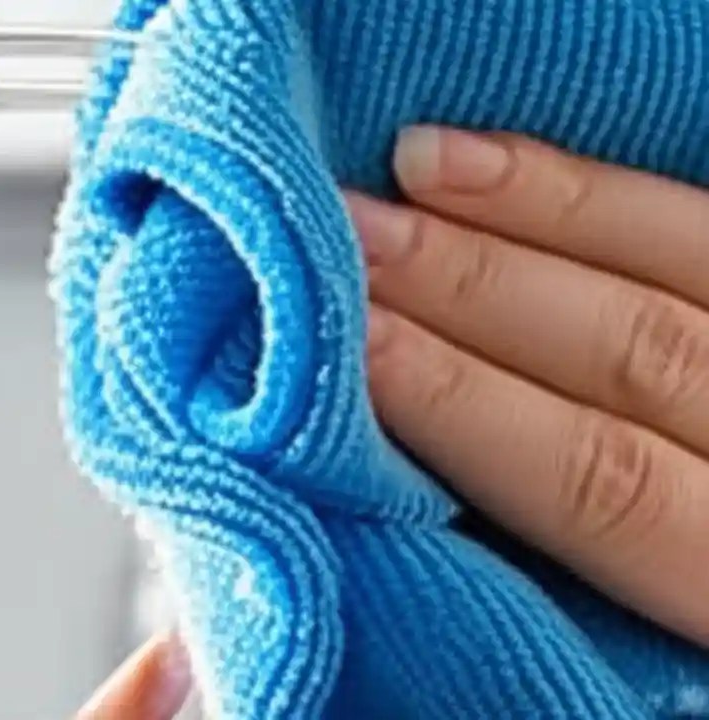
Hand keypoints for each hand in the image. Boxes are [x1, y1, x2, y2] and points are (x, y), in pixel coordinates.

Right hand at [346, 126, 708, 645]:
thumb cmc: (684, 655)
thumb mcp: (649, 682)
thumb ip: (549, 596)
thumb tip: (386, 538)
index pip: (602, 482)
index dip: (467, 406)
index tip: (350, 349)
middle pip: (635, 353)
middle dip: (474, 285)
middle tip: (347, 235)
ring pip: (690, 267)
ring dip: (539, 208)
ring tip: (416, 163)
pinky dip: (619, 195)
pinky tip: (521, 166)